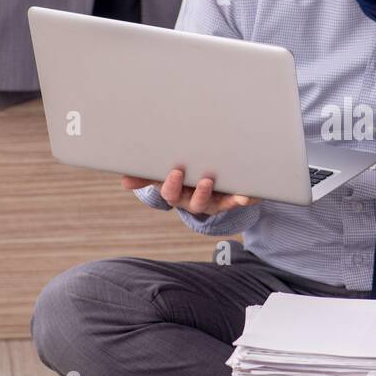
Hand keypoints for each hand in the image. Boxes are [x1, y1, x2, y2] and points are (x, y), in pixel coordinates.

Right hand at [122, 168, 260, 215]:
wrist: (205, 188)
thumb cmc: (181, 178)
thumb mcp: (163, 176)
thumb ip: (145, 176)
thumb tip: (123, 180)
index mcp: (177, 193)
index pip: (171, 193)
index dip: (172, 185)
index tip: (176, 171)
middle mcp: (194, 200)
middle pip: (195, 202)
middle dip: (199, 192)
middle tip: (203, 180)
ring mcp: (212, 202)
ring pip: (215, 204)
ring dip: (222, 195)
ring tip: (227, 185)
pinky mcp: (229, 200)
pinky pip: (238, 201)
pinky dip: (246, 198)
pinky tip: (251, 194)